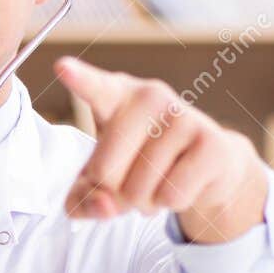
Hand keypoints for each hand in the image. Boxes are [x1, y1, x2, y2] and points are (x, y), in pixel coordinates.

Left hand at [54, 55, 265, 243]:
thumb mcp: (101, 182)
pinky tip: (182, 183)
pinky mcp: (211, 141)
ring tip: (159, 179)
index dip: (79, 79)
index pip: (94, 88)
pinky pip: (171, 195)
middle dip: (114, 193)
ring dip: (144, 201)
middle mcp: (149, 96)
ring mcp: (183, 115)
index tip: (62, 67)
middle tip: (132, 178)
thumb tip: (105, 205)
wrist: (206, 166)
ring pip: (139, 189)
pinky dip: (170, 203)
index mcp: (114, 97)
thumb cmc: (139, 166)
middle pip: (104, 172)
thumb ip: (83, 200)